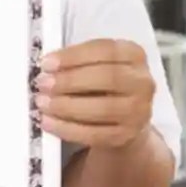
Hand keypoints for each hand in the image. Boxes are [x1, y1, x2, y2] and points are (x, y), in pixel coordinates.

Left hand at [34, 39, 154, 149]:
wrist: (125, 118)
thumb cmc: (104, 84)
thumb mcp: (97, 63)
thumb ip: (77, 61)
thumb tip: (47, 67)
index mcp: (135, 55)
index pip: (106, 50)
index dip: (74, 56)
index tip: (47, 63)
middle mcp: (143, 83)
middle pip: (107, 78)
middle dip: (70, 80)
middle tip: (42, 83)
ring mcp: (139, 112)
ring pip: (102, 109)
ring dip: (66, 105)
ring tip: (42, 102)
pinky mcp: (126, 136)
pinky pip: (94, 134)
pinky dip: (67, 128)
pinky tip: (48, 122)